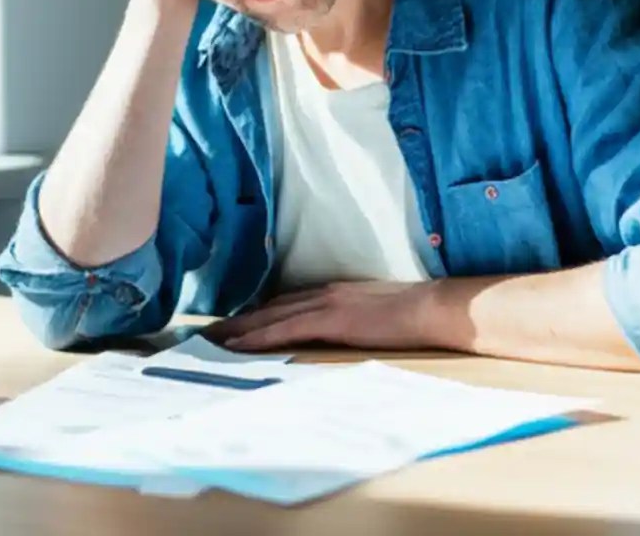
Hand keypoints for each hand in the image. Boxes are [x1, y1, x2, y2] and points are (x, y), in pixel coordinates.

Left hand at [204, 281, 456, 351]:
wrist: (432, 308)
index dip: (258, 314)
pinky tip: (237, 346)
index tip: (235, 324)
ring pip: (270, 316)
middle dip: (238, 320)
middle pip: (270, 307)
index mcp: (335, 293)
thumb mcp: (375, 315)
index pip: (286, 303)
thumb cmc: (413, 315)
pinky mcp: (330, 319)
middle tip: (207, 333)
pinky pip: (284, 329)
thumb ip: (353, 320)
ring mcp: (325, 304)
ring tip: (210, 341)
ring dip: (238, 328)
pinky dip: (258, 337)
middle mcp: (323, 293)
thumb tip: (343, 335)